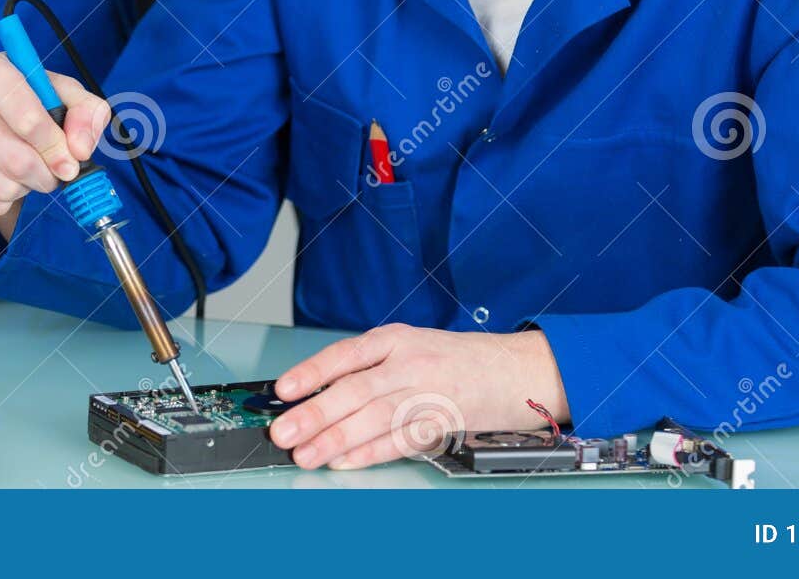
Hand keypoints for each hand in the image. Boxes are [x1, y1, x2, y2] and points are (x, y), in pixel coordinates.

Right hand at [0, 53, 110, 219]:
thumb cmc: (27, 96)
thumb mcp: (64, 93)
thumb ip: (86, 113)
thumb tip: (79, 151)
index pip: (29, 122)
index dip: (57, 150)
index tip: (71, 163)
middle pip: (16, 161)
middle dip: (46, 175)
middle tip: (53, 172)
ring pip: (1, 187)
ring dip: (26, 187)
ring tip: (26, 168)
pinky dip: (4, 199)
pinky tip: (3, 177)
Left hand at [267, 322, 569, 469]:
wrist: (513, 368)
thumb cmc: (453, 359)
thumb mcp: (408, 346)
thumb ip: (367, 366)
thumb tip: (315, 394)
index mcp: (396, 338)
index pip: (346, 354)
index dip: (313, 371)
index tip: (285, 389)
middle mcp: (411, 363)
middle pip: (356, 389)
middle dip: (315, 413)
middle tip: (285, 431)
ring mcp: (429, 393)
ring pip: (375, 417)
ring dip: (336, 439)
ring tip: (307, 453)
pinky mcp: (443, 422)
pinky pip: (403, 440)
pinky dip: (372, 452)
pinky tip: (347, 461)